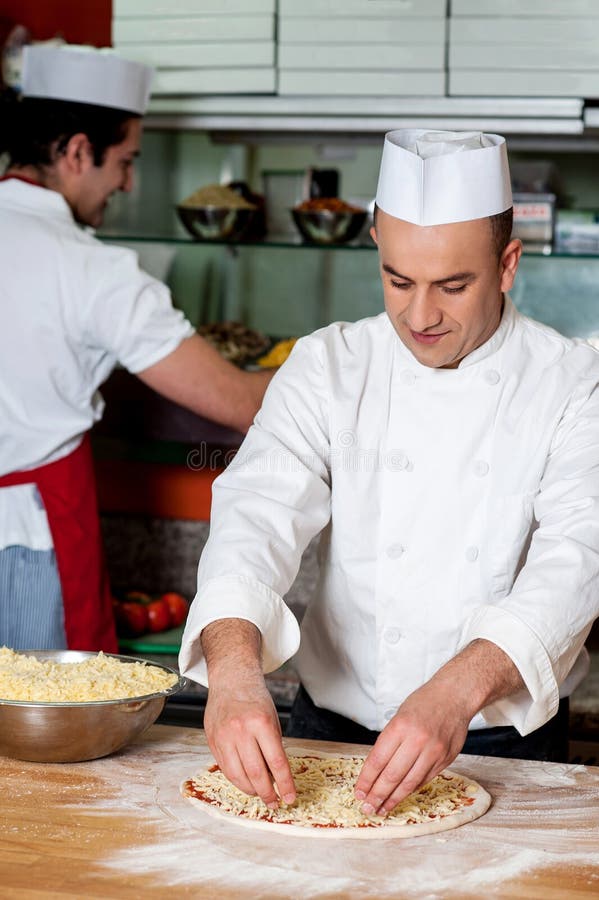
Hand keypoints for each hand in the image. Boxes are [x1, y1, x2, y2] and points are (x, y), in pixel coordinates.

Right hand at [204, 670, 296, 809]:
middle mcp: (241, 730)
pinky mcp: (212, 740)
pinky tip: (245, 782)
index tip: (290, 798)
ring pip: (237, 776)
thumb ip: (273, 747)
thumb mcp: (272, 719)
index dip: (284, 784)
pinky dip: (236, 780)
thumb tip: (276, 778)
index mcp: (261, 723)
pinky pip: (225, 768)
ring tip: (260, 793)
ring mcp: (224, 736)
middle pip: (256, 773)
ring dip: (251, 790)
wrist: (231, 679)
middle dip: (267, 793)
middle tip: (274, 802)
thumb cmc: (255, 699)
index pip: (276, 762)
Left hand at [354, 680, 469, 815]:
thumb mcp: (399, 716)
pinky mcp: (445, 759)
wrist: (455, 696)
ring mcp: (433, 751)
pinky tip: (401, 796)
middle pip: (392, 775)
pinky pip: (424, 780)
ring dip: (394, 799)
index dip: (367, 780)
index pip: (378, 760)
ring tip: (383, 809)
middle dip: (377, 795)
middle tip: (368, 808)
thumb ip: (390, 742)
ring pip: (409, 783)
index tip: (359, 792)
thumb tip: (376, 770)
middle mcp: (417, 740)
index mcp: (400, 726)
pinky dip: (411, 789)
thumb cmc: (424, 703)